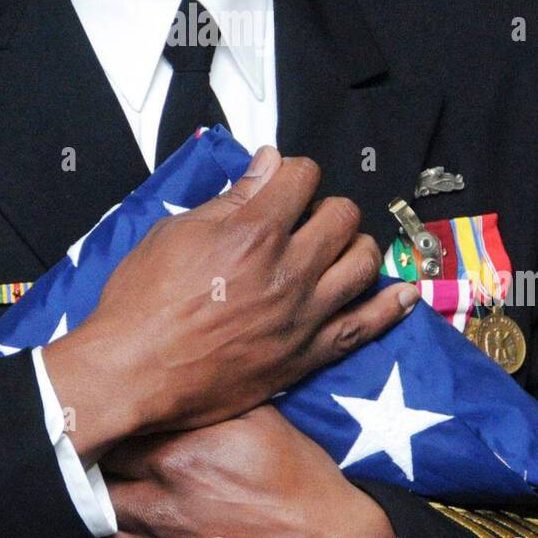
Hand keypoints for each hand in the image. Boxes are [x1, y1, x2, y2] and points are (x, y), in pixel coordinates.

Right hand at [44, 146, 417, 462]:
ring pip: (363, 261)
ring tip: (337, 246)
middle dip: (324, 204)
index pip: (302, 175)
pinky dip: (391, 306)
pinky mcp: (307, 354)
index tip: (283, 180)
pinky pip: (367, 325)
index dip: (291, 171)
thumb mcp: (176, 231)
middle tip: (305, 216)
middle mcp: (288, 269)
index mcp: (253, 231)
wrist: (133, 372)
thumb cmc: (142, 305)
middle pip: (341, 213)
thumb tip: (267, 165)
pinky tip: (403, 293)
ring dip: (354, 244)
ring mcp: (304, 314)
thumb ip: (232, 198)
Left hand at [96, 406, 397, 537]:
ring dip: (79, 504)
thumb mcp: (261, 419)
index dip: (99, 418)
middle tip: (70, 446)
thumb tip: (170, 379)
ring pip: (89, 523)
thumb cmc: (301, 481)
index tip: (88, 409)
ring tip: (72, 486)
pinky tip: (87, 528)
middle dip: (80, 460)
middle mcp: (162, 500)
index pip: (112, 429)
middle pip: (90, 476)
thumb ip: (208, 400)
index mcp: (181, 452)